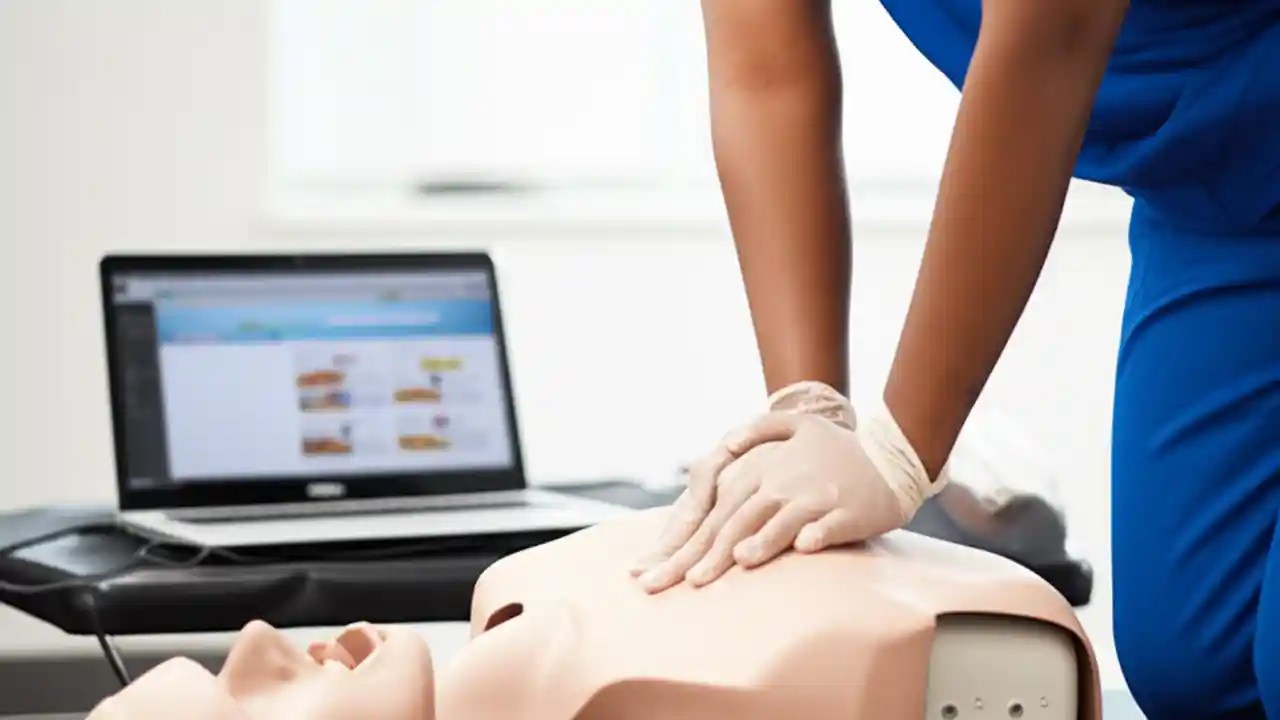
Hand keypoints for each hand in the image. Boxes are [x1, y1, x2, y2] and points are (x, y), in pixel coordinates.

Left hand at [634, 412, 915, 592]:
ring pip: (776, 522)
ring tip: (726, 567)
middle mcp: (780, 483)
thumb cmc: (835, 449)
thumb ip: (755, 430)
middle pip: (734, 523)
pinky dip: (812, 536)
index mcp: (760, 469)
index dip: (682, 541)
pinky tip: (803, 549)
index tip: (653, 571)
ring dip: (754, 545)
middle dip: (700, 557)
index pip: (713, 510)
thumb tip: (725, 443)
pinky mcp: (844, 512)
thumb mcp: (795, 426)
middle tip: (671, 585)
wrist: (890, 457)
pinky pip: (825, 526)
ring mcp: (813, 497)